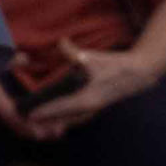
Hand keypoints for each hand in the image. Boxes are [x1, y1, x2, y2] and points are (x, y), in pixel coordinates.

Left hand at [21, 47, 154, 138]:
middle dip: (46, 121)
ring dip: (55, 121)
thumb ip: (73, 52)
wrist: (137, 74)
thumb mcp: (93, 58)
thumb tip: (60, 43)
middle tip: (28, 123)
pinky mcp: (95, 107)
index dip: (44, 111)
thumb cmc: (114, 66)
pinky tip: (59, 117)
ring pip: (69, 120)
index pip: (60, 107)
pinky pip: (76, 117)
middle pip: (62, 119)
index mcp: (86, 99)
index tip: (30, 115)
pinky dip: (65, 118)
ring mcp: (92, 110)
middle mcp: (88, 109)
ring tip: (40, 122)